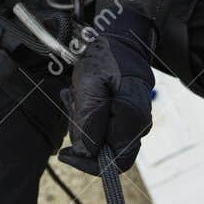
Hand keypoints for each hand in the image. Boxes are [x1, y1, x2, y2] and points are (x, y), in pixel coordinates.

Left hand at [57, 20, 154, 176]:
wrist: (120, 39)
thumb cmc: (105, 57)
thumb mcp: (89, 82)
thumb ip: (89, 118)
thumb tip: (88, 152)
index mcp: (134, 117)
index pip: (113, 162)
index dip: (87, 163)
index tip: (64, 154)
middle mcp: (139, 125)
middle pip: (105, 153)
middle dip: (82, 134)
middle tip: (70, 103)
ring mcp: (135, 122)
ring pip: (102, 140)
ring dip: (82, 122)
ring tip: (73, 94)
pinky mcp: (126, 117)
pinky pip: (103, 128)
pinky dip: (87, 116)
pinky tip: (79, 95)